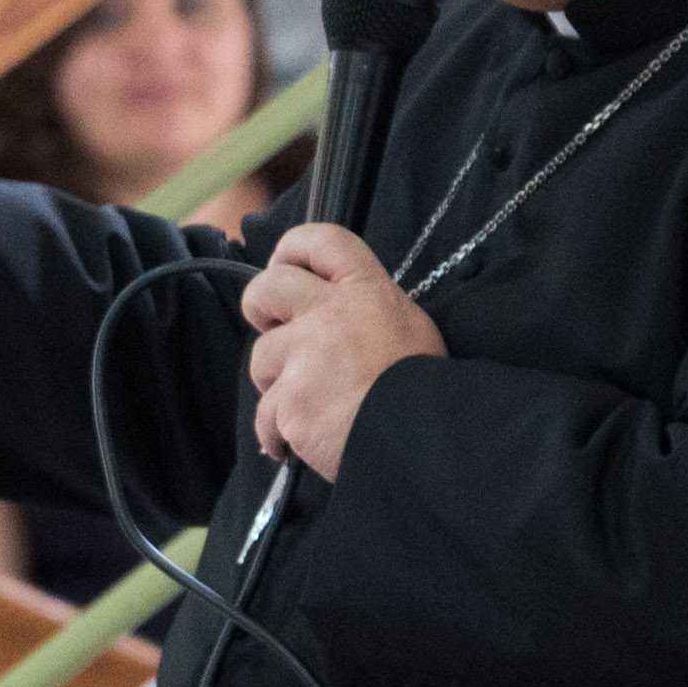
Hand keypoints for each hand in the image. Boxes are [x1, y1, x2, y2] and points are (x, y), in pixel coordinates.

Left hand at [242, 224, 445, 480]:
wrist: (428, 439)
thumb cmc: (426, 388)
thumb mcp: (409, 328)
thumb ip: (368, 310)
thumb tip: (338, 313)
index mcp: (366, 290)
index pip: (321, 240)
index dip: (293, 249)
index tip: (284, 266)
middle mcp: (330, 312)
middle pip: (267, 287)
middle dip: (260, 308)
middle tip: (273, 330)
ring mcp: (305, 355)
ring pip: (261, 358)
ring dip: (275, 384)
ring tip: (307, 406)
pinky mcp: (290, 400)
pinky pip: (264, 417)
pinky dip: (276, 434)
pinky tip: (296, 445)